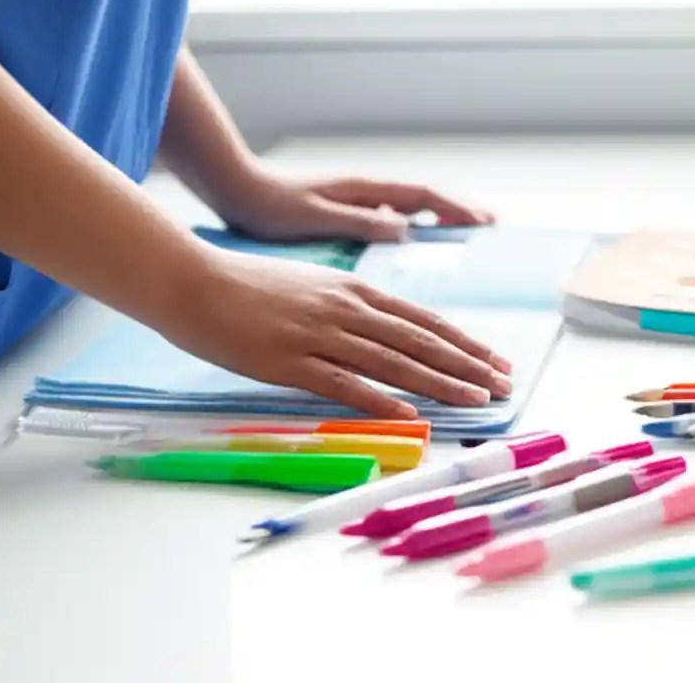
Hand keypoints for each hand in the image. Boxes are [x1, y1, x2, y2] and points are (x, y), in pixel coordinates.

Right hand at [159, 246, 512, 417]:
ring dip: (440, 382)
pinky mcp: (289, 361)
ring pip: (393, 361)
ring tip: (476, 400)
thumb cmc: (245, 286)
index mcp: (352, 290)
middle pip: (419, 340)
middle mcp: (345, 309)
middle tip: (503, 385)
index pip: (422, 319)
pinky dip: (379, 399)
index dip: (463, 342)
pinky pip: (343, 383)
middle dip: (467, 365)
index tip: (495, 359)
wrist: (190, 280)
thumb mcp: (309, 285)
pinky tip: (408, 414)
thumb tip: (381, 328)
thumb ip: (347, 305)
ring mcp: (319, 335)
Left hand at [219, 167, 494, 241]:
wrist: (233, 189)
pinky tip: (417, 250)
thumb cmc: (268, 203)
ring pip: (409, 213)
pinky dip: (411, 232)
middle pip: (424, 203)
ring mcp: (355, 203)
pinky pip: (389, 222)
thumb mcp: (314, 215)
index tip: (484, 221)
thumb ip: (359, 221)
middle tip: (488, 226)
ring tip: (464, 238)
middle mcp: (365, 194)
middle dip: (457, 214)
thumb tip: (405, 228)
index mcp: (363, 190)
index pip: (422, 196)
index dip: (455, 209)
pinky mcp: (342, 216)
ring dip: (436, 224)